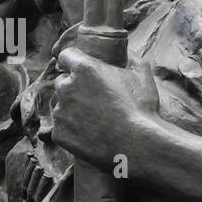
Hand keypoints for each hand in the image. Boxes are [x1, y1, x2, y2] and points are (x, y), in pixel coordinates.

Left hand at [52, 48, 159, 166]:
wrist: (135, 147)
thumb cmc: (141, 110)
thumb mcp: (142, 77)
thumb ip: (132, 60)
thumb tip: (129, 54)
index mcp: (83, 69)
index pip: (66, 56)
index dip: (74, 62)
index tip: (80, 70)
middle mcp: (66, 88)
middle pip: (62, 82)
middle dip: (74, 88)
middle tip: (93, 99)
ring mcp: (60, 112)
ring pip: (61, 106)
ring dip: (73, 110)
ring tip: (96, 120)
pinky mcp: (59, 133)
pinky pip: (62, 128)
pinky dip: (72, 131)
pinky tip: (91, 135)